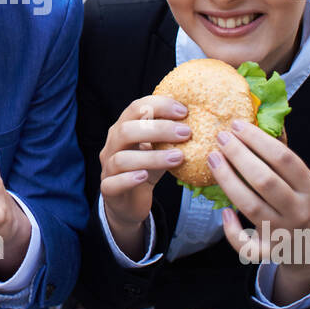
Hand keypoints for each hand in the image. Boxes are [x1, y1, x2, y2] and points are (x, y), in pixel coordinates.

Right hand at [97, 95, 189, 255]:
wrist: (129, 202)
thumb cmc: (147, 170)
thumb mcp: (159, 149)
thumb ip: (170, 136)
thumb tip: (202, 119)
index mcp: (124, 128)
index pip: (137, 108)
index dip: (160, 106)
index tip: (184, 111)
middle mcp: (112, 145)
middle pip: (127, 130)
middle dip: (158, 129)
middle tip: (186, 133)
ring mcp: (108, 167)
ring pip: (122, 158)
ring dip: (152, 157)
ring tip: (178, 157)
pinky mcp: (108, 189)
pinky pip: (113, 183)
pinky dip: (129, 179)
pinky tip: (145, 177)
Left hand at [210, 118, 309, 301]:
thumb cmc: (306, 207)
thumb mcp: (306, 184)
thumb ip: (285, 162)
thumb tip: (261, 125)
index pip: (285, 159)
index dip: (259, 140)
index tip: (237, 124)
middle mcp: (299, 211)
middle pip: (265, 181)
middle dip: (239, 155)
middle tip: (220, 137)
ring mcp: (284, 234)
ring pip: (251, 207)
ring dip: (228, 181)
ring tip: (213, 158)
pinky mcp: (269, 253)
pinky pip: (246, 244)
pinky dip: (232, 229)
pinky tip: (224, 212)